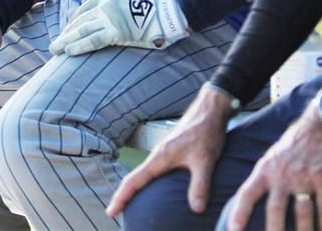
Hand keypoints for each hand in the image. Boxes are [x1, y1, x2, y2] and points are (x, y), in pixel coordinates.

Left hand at [51, 0, 187, 55]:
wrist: (166, 12)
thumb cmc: (150, 6)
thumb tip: (85, 1)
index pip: (83, 9)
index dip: (73, 22)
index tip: (67, 31)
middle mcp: (104, 5)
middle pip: (80, 21)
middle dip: (66, 33)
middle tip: (54, 44)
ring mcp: (109, 18)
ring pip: (82, 31)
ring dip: (66, 41)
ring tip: (54, 49)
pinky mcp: (116, 32)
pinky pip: (93, 40)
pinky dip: (79, 46)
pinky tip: (69, 51)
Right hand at [109, 85, 234, 217]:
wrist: (210, 110)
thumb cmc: (206, 132)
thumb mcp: (205, 161)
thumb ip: (200, 185)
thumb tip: (196, 210)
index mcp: (160, 157)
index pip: (134, 180)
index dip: (122, 197)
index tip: (111, 212)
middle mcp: (157, 154)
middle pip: (134, 177)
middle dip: (123, 195)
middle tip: (114, 211)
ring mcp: (163, 151)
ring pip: (142, 172)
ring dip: (133, 187)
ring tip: (128, 202)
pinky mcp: (170, 150)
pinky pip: (151, 168)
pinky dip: (145, 180)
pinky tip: (152, 186)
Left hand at [224, 106, 321, 230]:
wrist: (321, 125)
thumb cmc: (294, 144)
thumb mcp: (272, 157)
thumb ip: (264, 178)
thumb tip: (250, 200)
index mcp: (265, 169)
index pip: (247, 194)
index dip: (239, 213)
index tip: (233, 230)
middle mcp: (282, 174)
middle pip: (275, 209)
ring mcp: (303, 176)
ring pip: (301, 212)